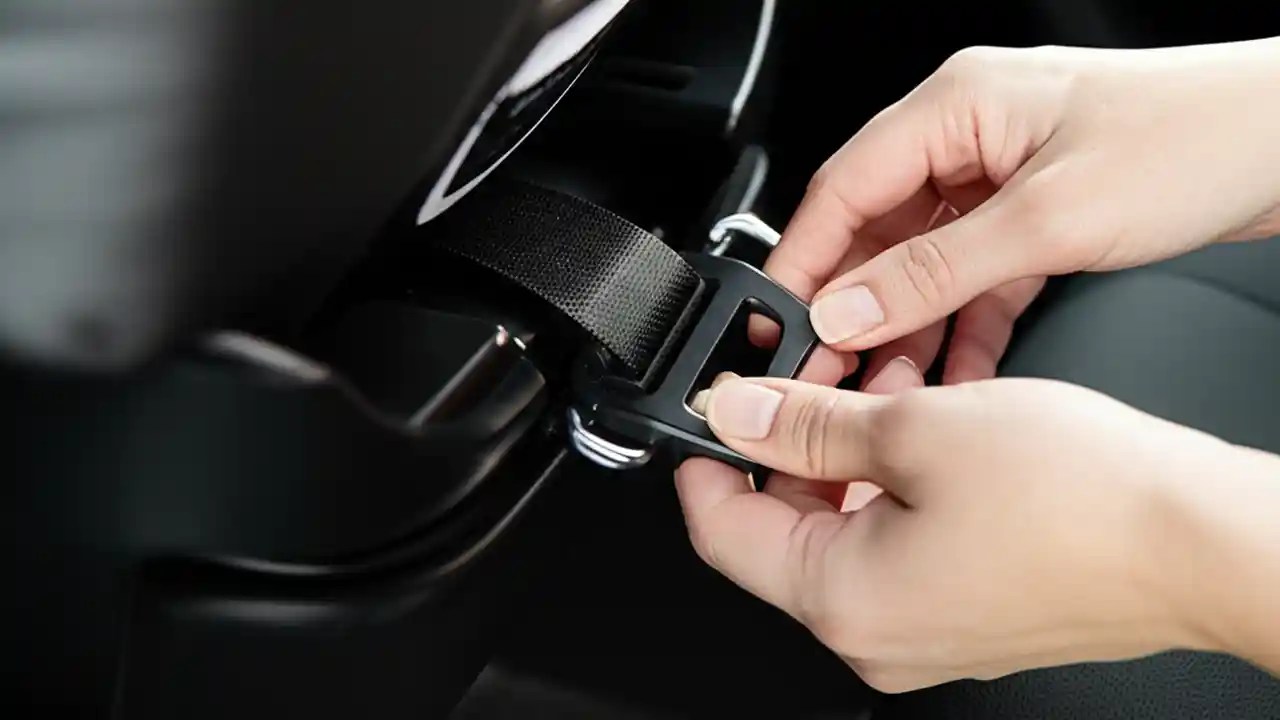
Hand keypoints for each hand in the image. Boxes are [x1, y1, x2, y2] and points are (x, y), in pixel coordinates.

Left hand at [676, 373, 1248, 691]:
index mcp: (841, 601)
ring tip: (876, 386)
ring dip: (845, 456)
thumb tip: (738, 411)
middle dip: (785, 446)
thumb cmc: (1080, 499)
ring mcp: (923, 630)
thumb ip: (807, 422)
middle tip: (804, 377)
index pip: (722, 531)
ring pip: (844, 529)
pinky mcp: (965, 613)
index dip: (703, 461)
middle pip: (783, 530)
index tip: (708, 412)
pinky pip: (896, 545)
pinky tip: (919, 427)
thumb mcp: (914, 428)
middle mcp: (875, 633)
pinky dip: (892, 486)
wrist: (1196, 542)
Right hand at [764, 39, 1279, 386]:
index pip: (843, 188)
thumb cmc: (1196, 140)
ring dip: (908, 325)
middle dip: (853, 305)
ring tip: (891, 385)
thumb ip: (936, 271)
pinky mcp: (1037, 213)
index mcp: (955, 106)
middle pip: (876, 229)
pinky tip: (957, 370)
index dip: (803, 261)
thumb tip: (847, 307)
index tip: (778, 323)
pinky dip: (964, 323)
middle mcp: (970, 136)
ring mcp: (1004, 176)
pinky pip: (975, 276)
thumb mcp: (1049, 219)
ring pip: (923, 261)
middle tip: (829, 369)